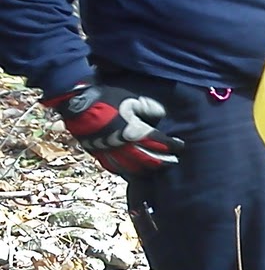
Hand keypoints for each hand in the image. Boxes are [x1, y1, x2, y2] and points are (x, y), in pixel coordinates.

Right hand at [44, 84, 183, 176]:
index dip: (172, 146)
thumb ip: (152, 109)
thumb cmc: (108, 99)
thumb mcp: (134, 99)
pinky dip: (125, 170)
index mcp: (136, 132)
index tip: (180, 146)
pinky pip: (114, 166)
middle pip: (149, 159)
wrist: (78, 103)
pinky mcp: (98, 153)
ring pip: (132, 167)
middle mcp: (125, 146)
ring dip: (146, 169)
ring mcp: (110, 151)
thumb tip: (163, 116)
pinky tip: (132, 170)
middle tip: (173, 162)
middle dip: (163, 161)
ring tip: (155, 168)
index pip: (160, 143)